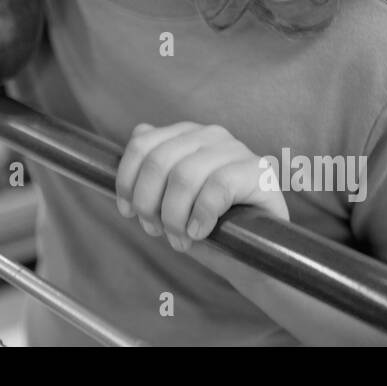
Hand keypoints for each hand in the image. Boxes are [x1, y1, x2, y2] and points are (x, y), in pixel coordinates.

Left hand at [115, 122, 289, 253]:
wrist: (253, 253)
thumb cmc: (208, 225)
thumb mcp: (171, 199)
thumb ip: (154, 169)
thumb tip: (139, 132)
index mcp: (186, 135)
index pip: (142, 144)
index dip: (127, 180)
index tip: (127, 211)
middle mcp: (211, 135)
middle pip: (159, 161)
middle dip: (149, 203)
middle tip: (156, 230)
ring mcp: (237, 150)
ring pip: (185, 176)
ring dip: (174, 216)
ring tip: (179, 239)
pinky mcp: (260, 171)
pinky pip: (218, 187)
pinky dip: (201, 215)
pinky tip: (199, 232)